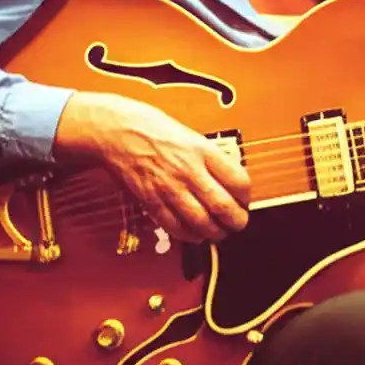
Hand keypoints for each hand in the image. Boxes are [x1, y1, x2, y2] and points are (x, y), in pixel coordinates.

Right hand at [53, 91, 250, 242]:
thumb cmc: (154, 129)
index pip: (239, 181)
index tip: (245, 201)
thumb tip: (230, 180)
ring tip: (219, 232)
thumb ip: (211, 158)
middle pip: (223, 207)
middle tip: (237, 223)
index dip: (247, 197)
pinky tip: (195, 233)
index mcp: (203, 151)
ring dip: (215, 233)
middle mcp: (189, 170)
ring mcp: (170, 187)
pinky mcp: (152, 201)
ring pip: (202, 223)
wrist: (118, 130)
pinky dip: (190, 235)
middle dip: (236, 222)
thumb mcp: (191, 136)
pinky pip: (175, 227)